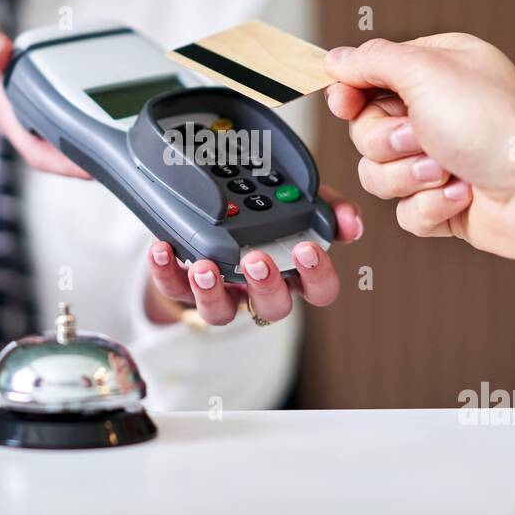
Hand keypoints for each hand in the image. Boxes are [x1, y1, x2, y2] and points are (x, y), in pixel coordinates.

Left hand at [144, 185, 363, 325]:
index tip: (307, 249)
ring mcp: (221, 293)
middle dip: (266, 285)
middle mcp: (257, 290)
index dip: (317, 276)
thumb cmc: (259, 215)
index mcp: (292, 271)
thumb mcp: (296, 201)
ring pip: (220, 313)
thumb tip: (352, 224)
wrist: (208, 213)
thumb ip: (325, 206)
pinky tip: (162, 248)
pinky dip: (165, 272)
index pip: (319, 290)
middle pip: (273, 307)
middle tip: (256, 259)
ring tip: (204, 267)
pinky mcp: (183, 289)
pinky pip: (173, 290)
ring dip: (213, 292)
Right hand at [324, 34, 514, 286]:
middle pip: (364, 133)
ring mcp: (438, 161)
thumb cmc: (498, 125)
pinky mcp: (444, 204)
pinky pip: (405, 212)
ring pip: (378, 176)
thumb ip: (372, 61)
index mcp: (432, 72)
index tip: (348, 104)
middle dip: (389, 142)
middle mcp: (434, 114)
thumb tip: (336, 58)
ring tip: (448, 168)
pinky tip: (462, 194)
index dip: (349, 96)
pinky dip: (431, 206)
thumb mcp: (425, 70)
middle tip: (423, 136)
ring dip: (410, 176)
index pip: (365, 80)